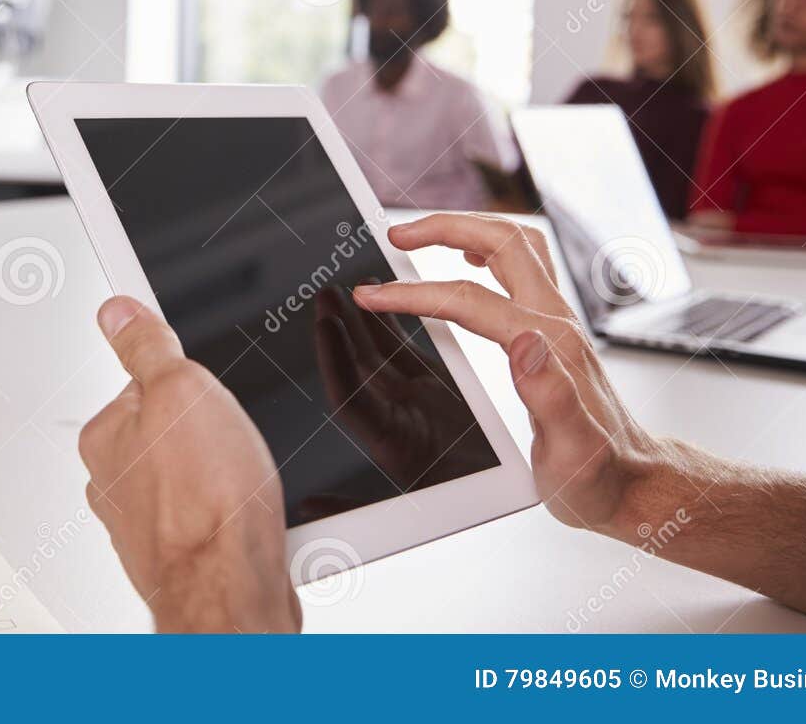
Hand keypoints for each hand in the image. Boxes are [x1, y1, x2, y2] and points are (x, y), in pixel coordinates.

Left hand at [79, 296, 300, 633]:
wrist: (236, 593)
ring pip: (203, 472)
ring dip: (231, 472)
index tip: (208, 390)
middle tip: (233, 439)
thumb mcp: (181, 388)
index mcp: (105, 437)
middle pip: (176, 427)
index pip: (144, 381)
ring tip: (247, 480)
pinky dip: (243, 509)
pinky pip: (222, 512)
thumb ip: (146, 346)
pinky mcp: (189, 551)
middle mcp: (117, 483)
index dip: (187, 379)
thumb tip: (117, 311)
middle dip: (213, 428)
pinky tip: (256, 511)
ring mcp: (152, 522)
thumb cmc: (207, 505)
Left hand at [307, 284, 497, 515]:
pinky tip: (384, 301)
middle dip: (340, 330)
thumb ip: (355, 510)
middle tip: (323, 295)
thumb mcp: (416, 516)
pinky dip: (394, 327)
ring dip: (361, 321)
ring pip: (380, 354)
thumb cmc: (471, 509)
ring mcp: (413, 403)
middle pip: (358, 369)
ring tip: (342, 289)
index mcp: (391, 446)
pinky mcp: (434, 392)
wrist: (503, 505)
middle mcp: (396, 419)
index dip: (335, 362)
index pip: (351, 396)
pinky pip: (406, 353)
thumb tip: (302, 508)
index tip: (326, 326)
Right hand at [352, 213, 667, 538]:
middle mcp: (556, 322)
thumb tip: (526, 344)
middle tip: (397, 236)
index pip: (470, 300)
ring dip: (465, 229)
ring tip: (422, 235)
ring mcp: (557, 321)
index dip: (415, 293)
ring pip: (513, 245)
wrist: (632, 482)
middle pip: (501, 243)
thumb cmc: (598, 475)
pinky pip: (518, 267)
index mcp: (550, 346)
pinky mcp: (553, 329)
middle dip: (443, 227)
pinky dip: (483, 250)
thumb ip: (552, 397)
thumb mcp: (572, 452)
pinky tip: (465, 261)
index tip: (372, 295)